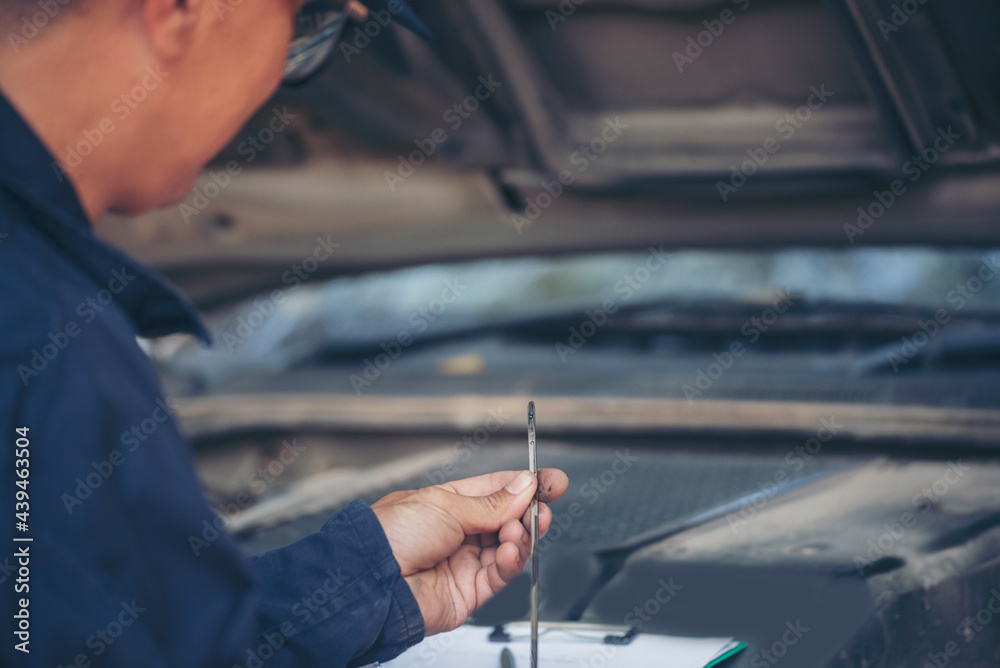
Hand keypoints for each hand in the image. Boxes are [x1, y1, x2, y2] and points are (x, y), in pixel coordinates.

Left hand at [371, 468, 568, 635]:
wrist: (371, 580)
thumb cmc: (391, 535)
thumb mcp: (446, 505)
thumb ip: (491, 503)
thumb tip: (524, 487)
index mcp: (449, 504)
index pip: (496, 491)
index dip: (525, 485)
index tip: (551, 481)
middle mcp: (459, 532)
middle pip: (507, 520)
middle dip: (529, 512)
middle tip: (544, 507)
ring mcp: (464, 562)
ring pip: (509, 547)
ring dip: (520, 537)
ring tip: (519, 530)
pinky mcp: (469, 591)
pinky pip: (500, 575)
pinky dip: (511, 562)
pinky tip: (510, 551)